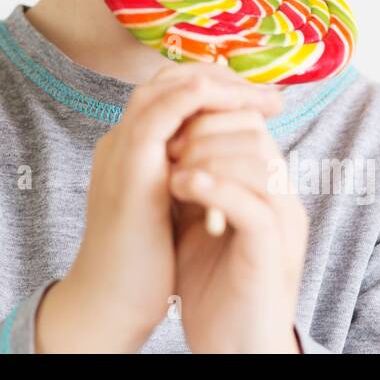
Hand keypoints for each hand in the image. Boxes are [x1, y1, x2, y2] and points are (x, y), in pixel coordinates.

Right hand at [38, 61, 273, 351]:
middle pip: (167, 80)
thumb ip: (187, 177)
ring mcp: (122, 149)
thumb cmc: (142, 263)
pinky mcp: (129, 166)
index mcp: (133, 150)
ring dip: (216, 84)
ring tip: (259, 97)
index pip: (171, 94)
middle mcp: (123, 140)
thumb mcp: (168, 208)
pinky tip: (225, 98)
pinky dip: (191, 98)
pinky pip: (158, 114)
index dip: (217, 89)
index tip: (261, 102)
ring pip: (162, 87)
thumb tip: (225, 163)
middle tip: (269, 95)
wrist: (110, 300)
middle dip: (222, 79)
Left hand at [166, 83, 307, 352]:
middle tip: (165, 148)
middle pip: (252, 130)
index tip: (164, 131)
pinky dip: (215, 187)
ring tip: (169, 172)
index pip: (244, 121)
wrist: (231, 346)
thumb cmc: (212, 288)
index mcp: (264, 186)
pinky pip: (254, 203)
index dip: (202, 115)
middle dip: (202, 129)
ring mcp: (281, 222)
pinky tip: (181, 186)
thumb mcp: (196, 221)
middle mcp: (280, 197)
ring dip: (205, 154)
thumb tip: (164, 138)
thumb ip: (192, 180)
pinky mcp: (274, 251)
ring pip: (256, 158)